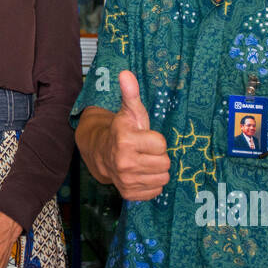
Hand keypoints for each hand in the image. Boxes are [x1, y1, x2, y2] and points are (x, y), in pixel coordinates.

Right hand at [97, 71, 169, 200]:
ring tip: (144, 161)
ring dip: (156, 170)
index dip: (156, 141)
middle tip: (145, 151)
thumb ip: (131, 93)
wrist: (102, 153)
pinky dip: (151, 184)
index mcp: (126, 140)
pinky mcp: (129, 194)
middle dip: (158, 156)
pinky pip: (155, 192)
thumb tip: (126, 73)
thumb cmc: (122, 131)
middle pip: (165, 163)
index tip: (144, 138)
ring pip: (162, 179)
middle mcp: (124, 162)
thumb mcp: (129, 111)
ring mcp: (126, 180)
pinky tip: (141, 174)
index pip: (162, 144)